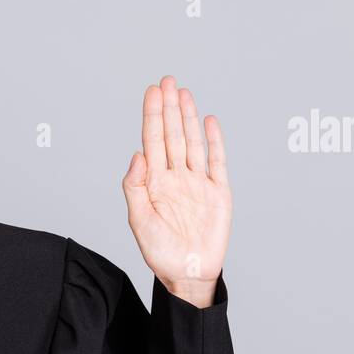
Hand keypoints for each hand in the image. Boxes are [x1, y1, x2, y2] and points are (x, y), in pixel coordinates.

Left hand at [122, 75, 232, 307]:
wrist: (187, 273)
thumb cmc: (159, 251)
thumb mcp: (138, 220)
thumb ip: (134, 187)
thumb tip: (136, 154)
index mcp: (154, 182)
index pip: (152, 140)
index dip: (152, 115)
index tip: (152, 92)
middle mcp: (175, 177)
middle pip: (172, 134)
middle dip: (169, 108)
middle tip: (168, 81)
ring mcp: (197, 182)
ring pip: (192, 142)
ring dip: (188, 117)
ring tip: (184, 93)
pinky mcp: (218, 192)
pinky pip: (217, 161)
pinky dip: (215, 141)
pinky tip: (208, 121)